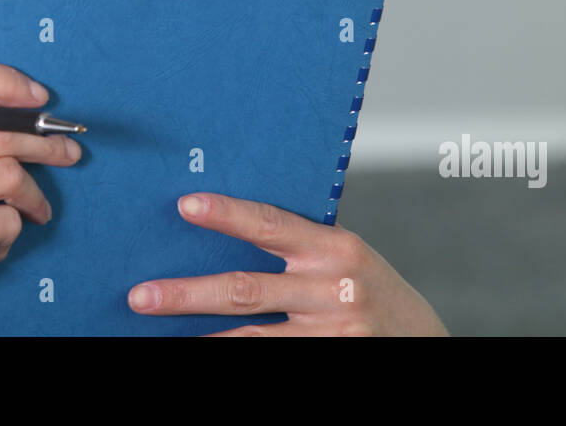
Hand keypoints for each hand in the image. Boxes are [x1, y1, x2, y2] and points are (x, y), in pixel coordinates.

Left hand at [127, 192, 447, 335]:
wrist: (424, 342)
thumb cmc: (374, 291)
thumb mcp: (347, 257)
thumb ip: (301, 246)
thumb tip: (229, 227)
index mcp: (336, 248)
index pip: (271, 224)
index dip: (227, 214)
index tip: (185, 205)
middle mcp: (332, 289)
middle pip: (246, 289)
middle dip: (188, 294)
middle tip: (141, 295)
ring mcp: (330, 331)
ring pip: (250, 337)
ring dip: (198, 336)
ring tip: (154, 331)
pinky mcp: (328, 360)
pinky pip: (269, 359)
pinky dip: (230, 354)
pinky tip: (199, 349)